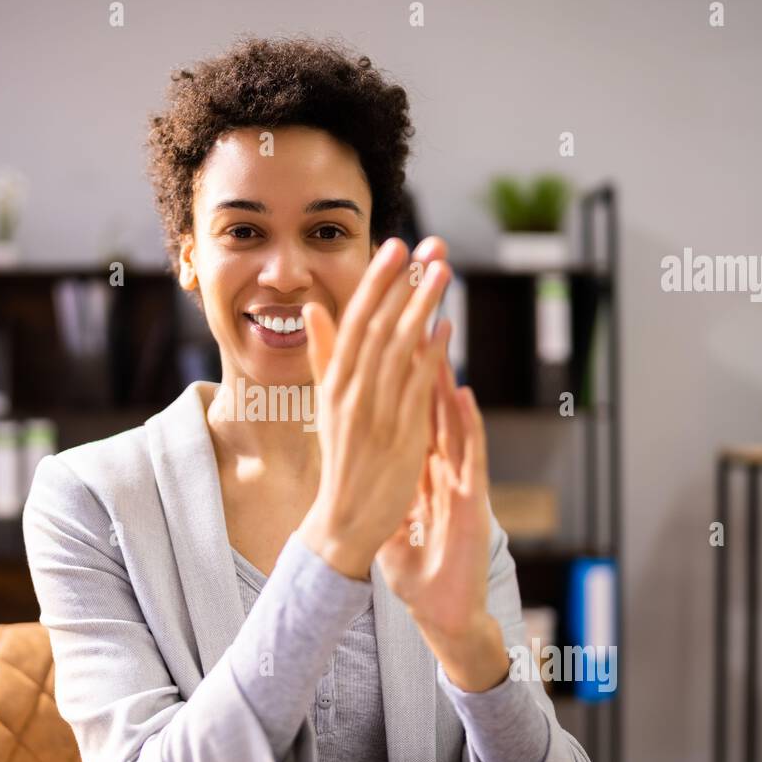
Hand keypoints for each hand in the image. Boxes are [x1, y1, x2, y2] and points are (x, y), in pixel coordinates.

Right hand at [297, 236, 452, 579]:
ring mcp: (376, 412)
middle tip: (428, 245)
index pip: (356, 320)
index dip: (376, 282)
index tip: (394, 246)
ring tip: (443, 272)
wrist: (344, 517)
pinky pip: (417, 387)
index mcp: (334, 381)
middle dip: (404, 282)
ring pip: (400, 348)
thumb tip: (314, 308)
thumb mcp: (326, 400)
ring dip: (423, 307)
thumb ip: (324, 353)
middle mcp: (352, 391)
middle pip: (380, 325)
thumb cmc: (340, 456)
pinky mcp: (401, 434)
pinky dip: (433, 354)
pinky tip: (447, 327)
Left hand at [376, 357, 510, 690]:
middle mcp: (441, 473)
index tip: (378, 352)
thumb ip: (375, 498)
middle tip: (410, 328)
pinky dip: (467, 425)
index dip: (393, 387)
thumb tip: (349, 480)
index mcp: (419, 478)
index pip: (404, 423)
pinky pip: (470, 455)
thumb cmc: (419, 573)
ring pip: (452, 423)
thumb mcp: (389, 527)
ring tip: (437, 341)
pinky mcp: (472, 499)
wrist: (443, 612)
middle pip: (429, 413)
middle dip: (421, 371)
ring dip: (446, 383)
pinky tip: (462, 396)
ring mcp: (458, 483)